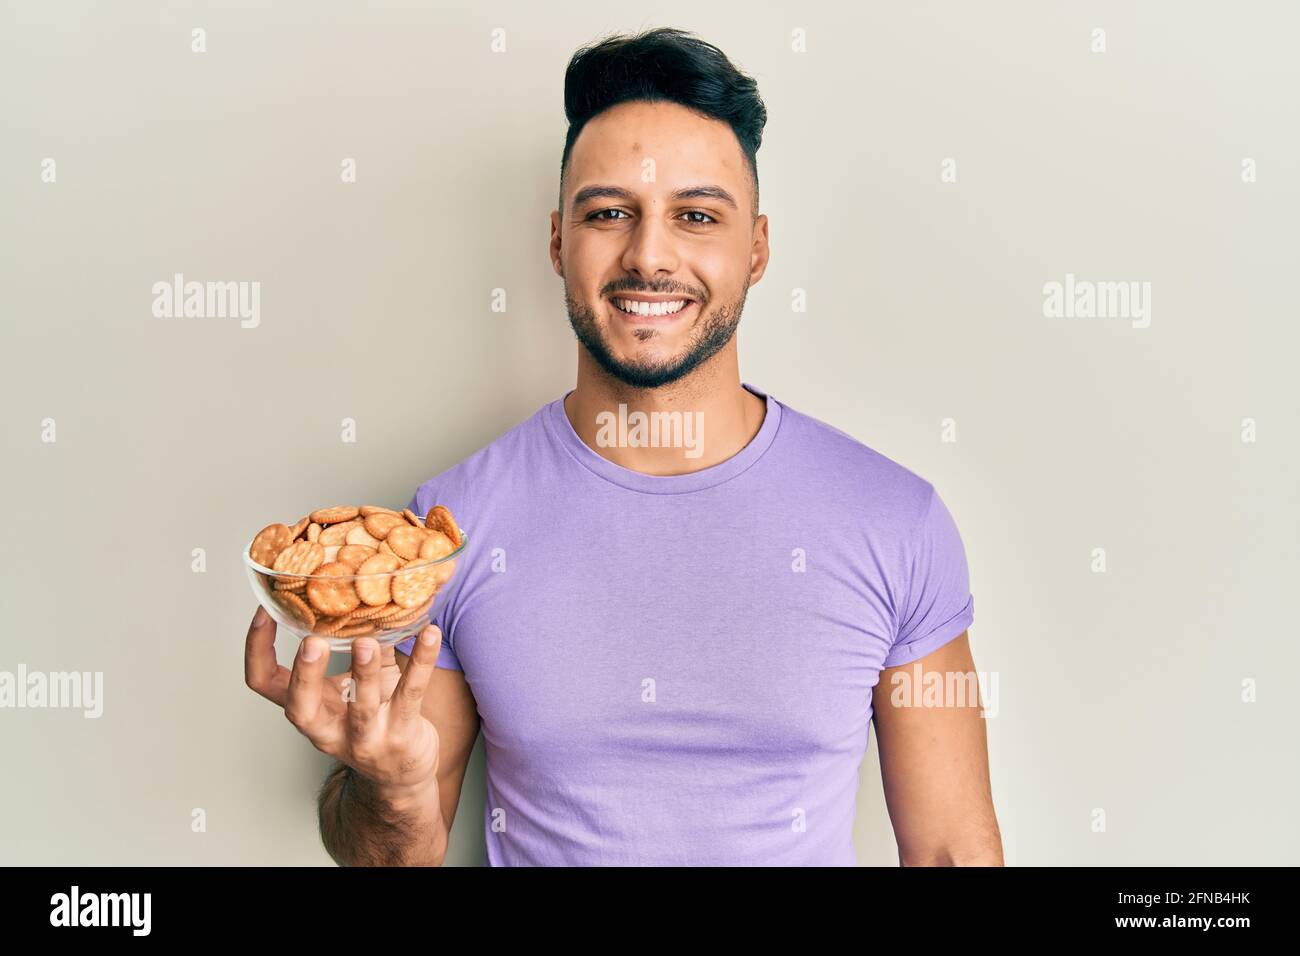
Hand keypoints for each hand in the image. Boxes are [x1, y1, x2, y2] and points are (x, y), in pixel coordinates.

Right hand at [244, 606, 441, 794]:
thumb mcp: (356, 681)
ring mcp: (364, 738)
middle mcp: (327, 728)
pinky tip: (430, 633)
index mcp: (308, 707)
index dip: (256, 649)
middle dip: (305, 674)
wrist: (401, 774)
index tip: (264, 611)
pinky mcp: (400, 736)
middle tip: (312, 642)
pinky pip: (411, 696)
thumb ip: (359, 640)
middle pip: (299, 707)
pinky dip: (421, 662)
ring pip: (359, 708)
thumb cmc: (374, 718)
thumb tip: (365, 587)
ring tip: (368, 641)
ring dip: (364, 671)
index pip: (263, 681)